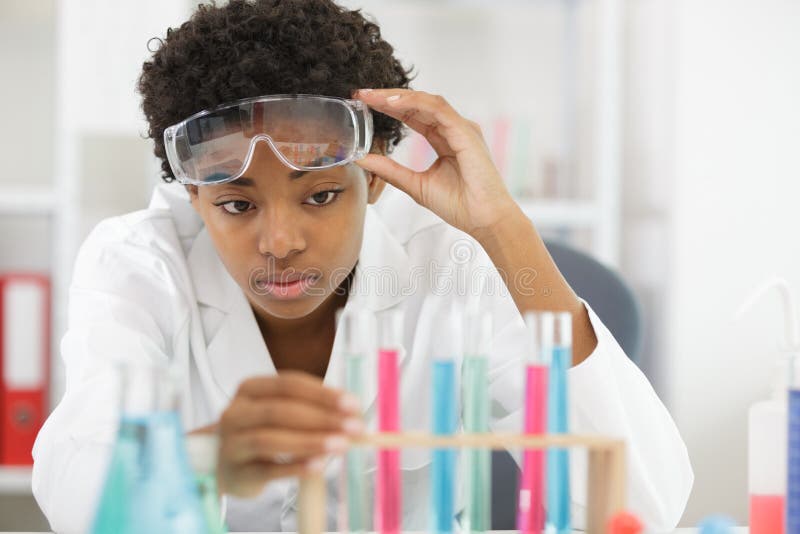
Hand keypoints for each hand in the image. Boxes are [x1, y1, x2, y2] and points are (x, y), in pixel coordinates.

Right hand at [216, 371, 362, 496]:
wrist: (226, 467)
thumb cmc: (260, 433)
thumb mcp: (281, 415)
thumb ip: (313, 412)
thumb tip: (354, 417)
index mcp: (250, 388)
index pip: (289, 384)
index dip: (323, 393)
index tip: (353, 404)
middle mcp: (236, 412)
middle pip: (281, 410)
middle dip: (323, 418)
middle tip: (354, 427)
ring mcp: (232, 443)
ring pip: (271, 440)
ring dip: (311, 442)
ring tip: (341, 446)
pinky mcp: (236, 473)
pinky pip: (267, 470)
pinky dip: (295, 467)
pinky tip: (318, 466)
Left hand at [354, 88, 520, 237]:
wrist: (484, 219)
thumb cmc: (460, 205)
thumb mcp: (415, 185)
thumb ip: (390, 170)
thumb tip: (362, 159)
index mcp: (444, 140)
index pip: (413, 116)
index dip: (389, 108)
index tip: (364, 104)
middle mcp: (453, 130)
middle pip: (418, 104)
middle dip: (389, 97)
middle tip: (362, 94)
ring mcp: (461, 128)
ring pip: (427, 101)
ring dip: (399, 96)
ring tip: (373, 96)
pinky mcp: (466, 132)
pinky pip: (438, 109)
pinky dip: (415, 103)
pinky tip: (394, 103)